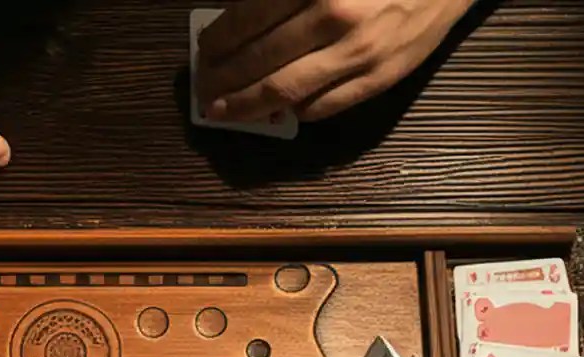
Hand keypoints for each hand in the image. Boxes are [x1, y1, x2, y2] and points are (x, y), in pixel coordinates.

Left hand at [196, 0, 474, 121]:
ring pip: (283, 91)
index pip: (245, 20)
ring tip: (223, 109)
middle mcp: (331, 17)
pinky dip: (291, 112)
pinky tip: (273, 111)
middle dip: (222, 79)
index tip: (204, 50)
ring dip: (244, 104)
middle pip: (257, 60)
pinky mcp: (379, 78)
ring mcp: (356, 53)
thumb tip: (240, 20)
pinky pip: (322, 106)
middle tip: (204, 88)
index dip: (217, 40)